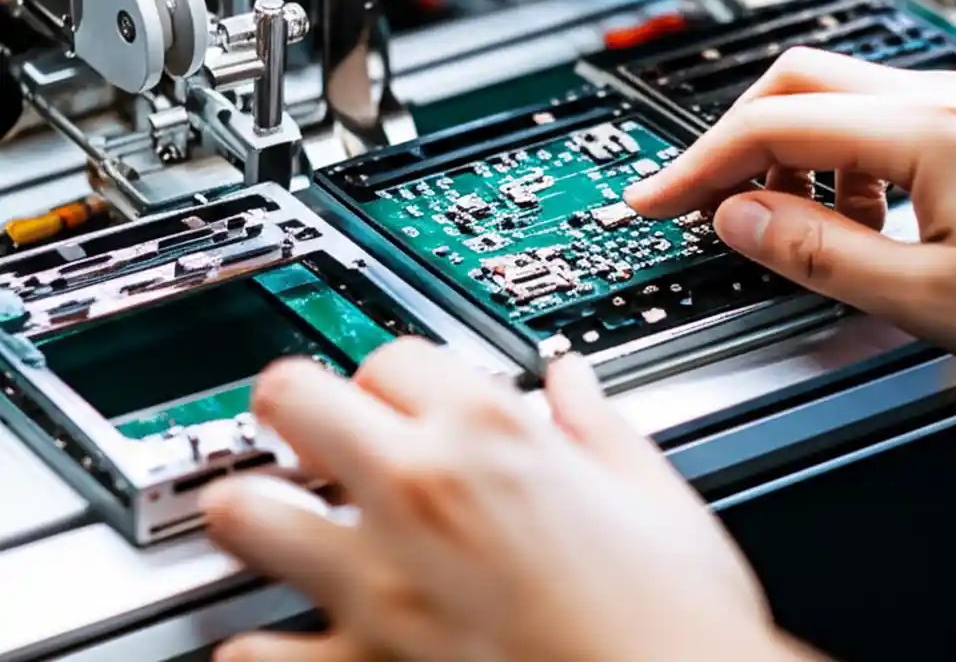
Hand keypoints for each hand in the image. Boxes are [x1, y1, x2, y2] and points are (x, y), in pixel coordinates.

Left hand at [201, 339, 799, 661]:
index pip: (395, 355)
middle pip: (290, 396)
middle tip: (320, 434)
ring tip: (289, 524)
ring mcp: (379, 587)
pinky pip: (255, 650)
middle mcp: (420, 495)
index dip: (401, 373)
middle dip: (297, 407)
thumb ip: (599, 429)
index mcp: (494, 438)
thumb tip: (574, 386)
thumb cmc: (679, 621)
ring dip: (260, 512)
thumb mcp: (655, 497)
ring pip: (244, 512)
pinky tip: (297, 635)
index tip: (411, 395)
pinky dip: (265, 640)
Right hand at [626, 47, 955, 391]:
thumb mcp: (928, 296)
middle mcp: (947, 102)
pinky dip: (843, 171)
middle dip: (737, 143)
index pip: (773, 124)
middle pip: (799, 85)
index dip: (698, 165)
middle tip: (704, 204)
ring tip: (788, 231)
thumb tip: (737, 220)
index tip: (654, 198)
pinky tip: (855, 226)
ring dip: (793, 160)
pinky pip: (885, 130)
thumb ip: (819, 252)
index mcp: (927, 132)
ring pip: (841, 105)